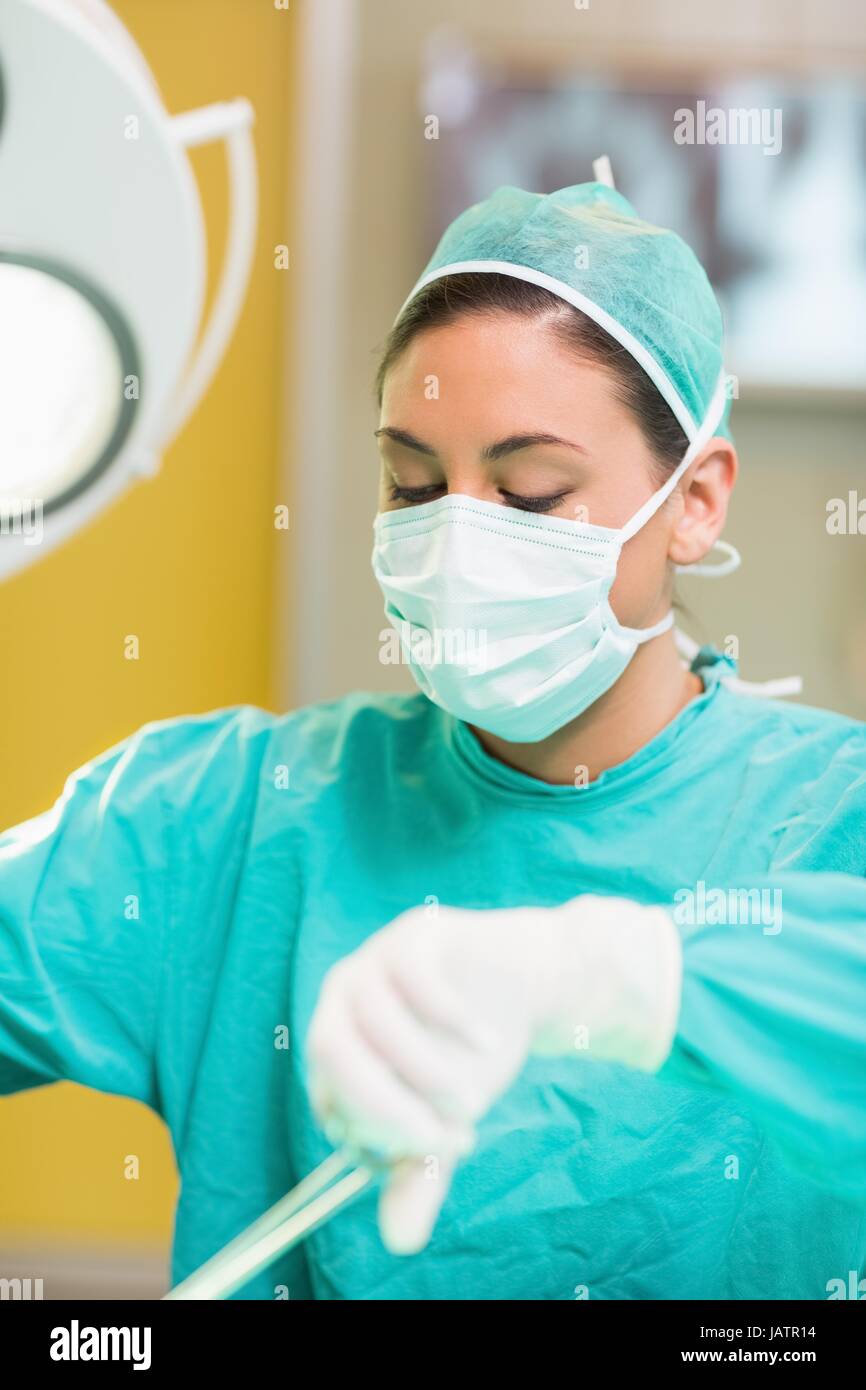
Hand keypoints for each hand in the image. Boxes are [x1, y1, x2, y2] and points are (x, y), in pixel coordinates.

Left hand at [307, 896, 679, 1253]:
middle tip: (452, 1136)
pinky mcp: (416, 932)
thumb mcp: (447, 1115)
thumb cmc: (472, 1051)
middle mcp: (343, 995)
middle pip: (332, 1050)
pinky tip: (487, 1044)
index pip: (330, 1095)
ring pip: (377, 1020)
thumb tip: (399, 1241)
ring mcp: (376, 957)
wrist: (530, 984)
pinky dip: (451, 1021)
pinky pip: (415, 978)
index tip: (437, 1152)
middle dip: (390, 1106)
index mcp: (337, 1040)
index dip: (380, 1134)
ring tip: (474, 1098)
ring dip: (428, 1072)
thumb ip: (422, 1167)